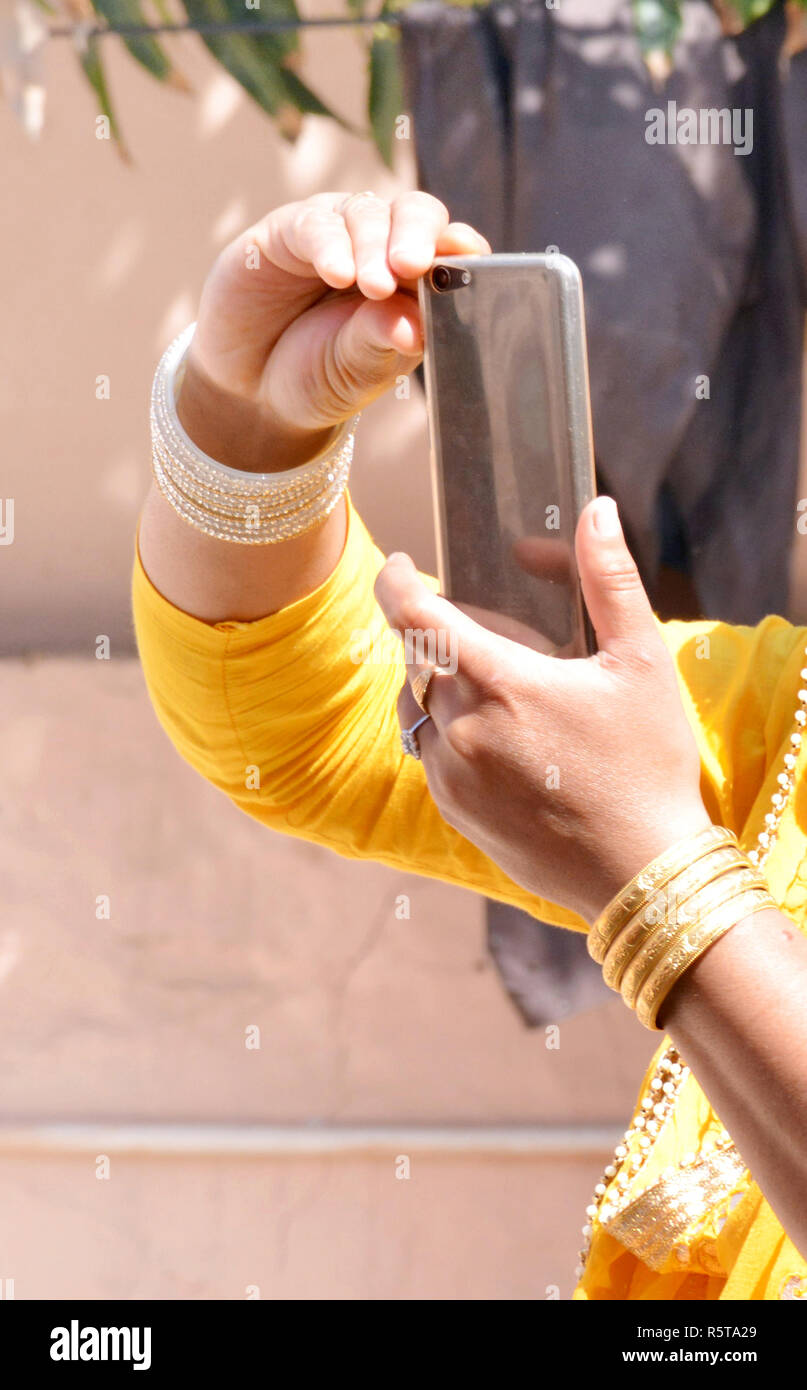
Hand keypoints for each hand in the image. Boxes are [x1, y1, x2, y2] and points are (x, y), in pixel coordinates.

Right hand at [176, 190, 490, 470]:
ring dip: (374, 246)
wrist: (251, 391)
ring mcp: (335, 235)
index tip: (467, 254)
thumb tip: (413, 328)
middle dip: (417, 235)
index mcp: (413, 284)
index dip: (458, 246)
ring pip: (366, 213)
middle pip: (413, 214)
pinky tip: (337, 273)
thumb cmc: (316, 379)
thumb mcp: (356, 372)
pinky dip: (329, 244)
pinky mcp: (287, 232)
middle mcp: (379, 249)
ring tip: (374, 287)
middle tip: (413, 266)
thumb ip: (381, 343)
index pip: (448, 249)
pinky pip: (315, 223)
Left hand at [374, 495, 711, 924]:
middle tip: (484, 632)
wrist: (643, 870)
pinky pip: (428, 756)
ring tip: (491, 686)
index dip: (397, 583)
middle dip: (436, 635)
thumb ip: (610, 581)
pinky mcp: (455, 814)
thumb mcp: (641, 662)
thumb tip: (596, 511)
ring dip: (436, 686)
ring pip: (415, 709)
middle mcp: (462, 730)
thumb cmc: (649, 763)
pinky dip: (446, 734)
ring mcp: (452, 778)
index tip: (401, 565)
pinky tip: (499, 739)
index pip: (416, 617)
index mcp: (501, 684)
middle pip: (416, 660)